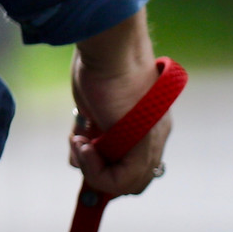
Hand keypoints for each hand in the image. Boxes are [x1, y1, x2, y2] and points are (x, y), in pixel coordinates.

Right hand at [69, 10, 169, 196]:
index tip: (82, 153)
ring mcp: (152, 142)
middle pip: (134, 182)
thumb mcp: (91, 108)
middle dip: (101, 175)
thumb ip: (89, 135)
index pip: (135, 168)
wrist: (111, 46)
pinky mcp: (144, 144)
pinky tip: (82, 145)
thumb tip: (76, 159)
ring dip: (94, 171)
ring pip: (128, 185)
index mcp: (148, 128)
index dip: (108, 171)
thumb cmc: (99, 66)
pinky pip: (122, 180)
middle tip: (79, 150)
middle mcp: (155, 138)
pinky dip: (96, 170)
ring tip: (79, 142)